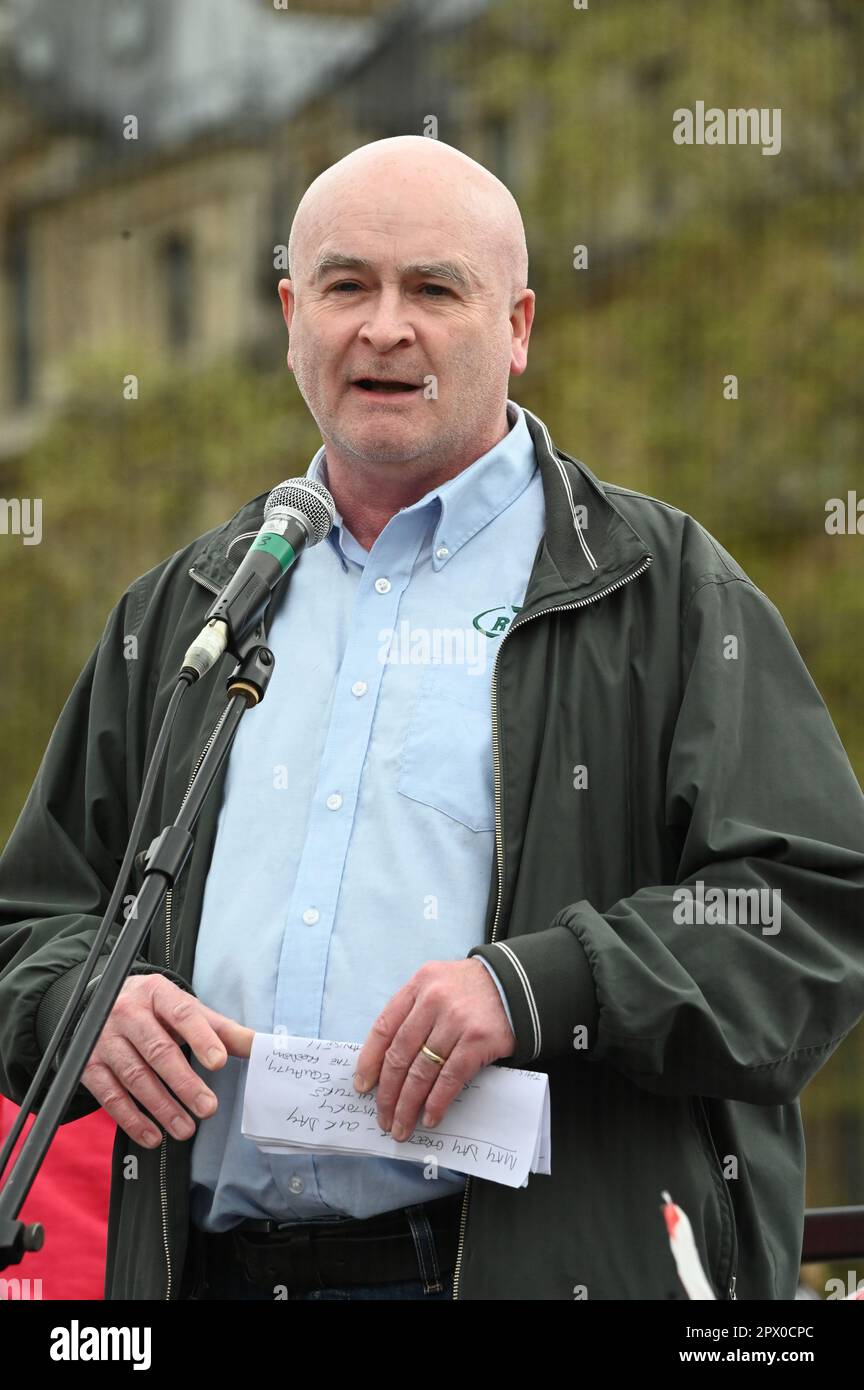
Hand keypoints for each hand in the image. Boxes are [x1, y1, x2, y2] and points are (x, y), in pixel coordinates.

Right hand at [80, 974, 253, 1147]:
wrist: (101, 1004)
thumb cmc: (155, 1010)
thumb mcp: (185, 1009)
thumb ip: (220, 1029)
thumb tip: (259, 1045)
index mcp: (156, 993)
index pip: (182, 1014)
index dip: (201, 1038)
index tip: (219, 1063)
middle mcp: (126, 1012)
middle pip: (158, 1050)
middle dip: (184, 1083)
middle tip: (208, 1108)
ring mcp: (104, 1039)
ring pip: (135, 1076)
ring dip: (162, 1107)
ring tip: (186, 1128)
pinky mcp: (88, 1065)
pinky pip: (110, 1096)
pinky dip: (132, 1119)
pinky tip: (153, 1135)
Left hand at [353, 958, 514, 1140]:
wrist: (517, 984)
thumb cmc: (470, 990)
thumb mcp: (436, 984)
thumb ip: (413, 1012)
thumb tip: (386, 1062)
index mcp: (418, 985)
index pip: (384, 1028)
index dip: (370, 1061)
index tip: (363, 1087)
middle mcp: (433, 1000)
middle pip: (400, 1055)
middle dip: (387, 1092)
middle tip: (383, 1117)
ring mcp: (456, 1020)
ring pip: (422, 1071)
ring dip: (408, 1104)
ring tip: (401, 1125)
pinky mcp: (478, 1040)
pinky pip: (449, 1078)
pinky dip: (436, 1102)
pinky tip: (429, 1117)